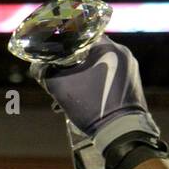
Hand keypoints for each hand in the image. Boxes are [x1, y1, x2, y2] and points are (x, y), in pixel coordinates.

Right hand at [31, 37, 163, 168]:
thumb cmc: (90, 108)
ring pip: (100, 66)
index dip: (64, 43)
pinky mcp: (133, 83)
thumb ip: (45, 73)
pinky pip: (110, 77)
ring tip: (70, 93)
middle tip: (60, 75)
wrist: (121, 133)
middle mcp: (122, 53)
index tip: (54, 53)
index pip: (80, 35)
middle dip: (73, 64)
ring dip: (83, 76)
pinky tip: (85, 99)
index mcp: (107, 47)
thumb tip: (35, 66)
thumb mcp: (60, 89)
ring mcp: (130, 68)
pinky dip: (96, 84)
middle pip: (90, 52)